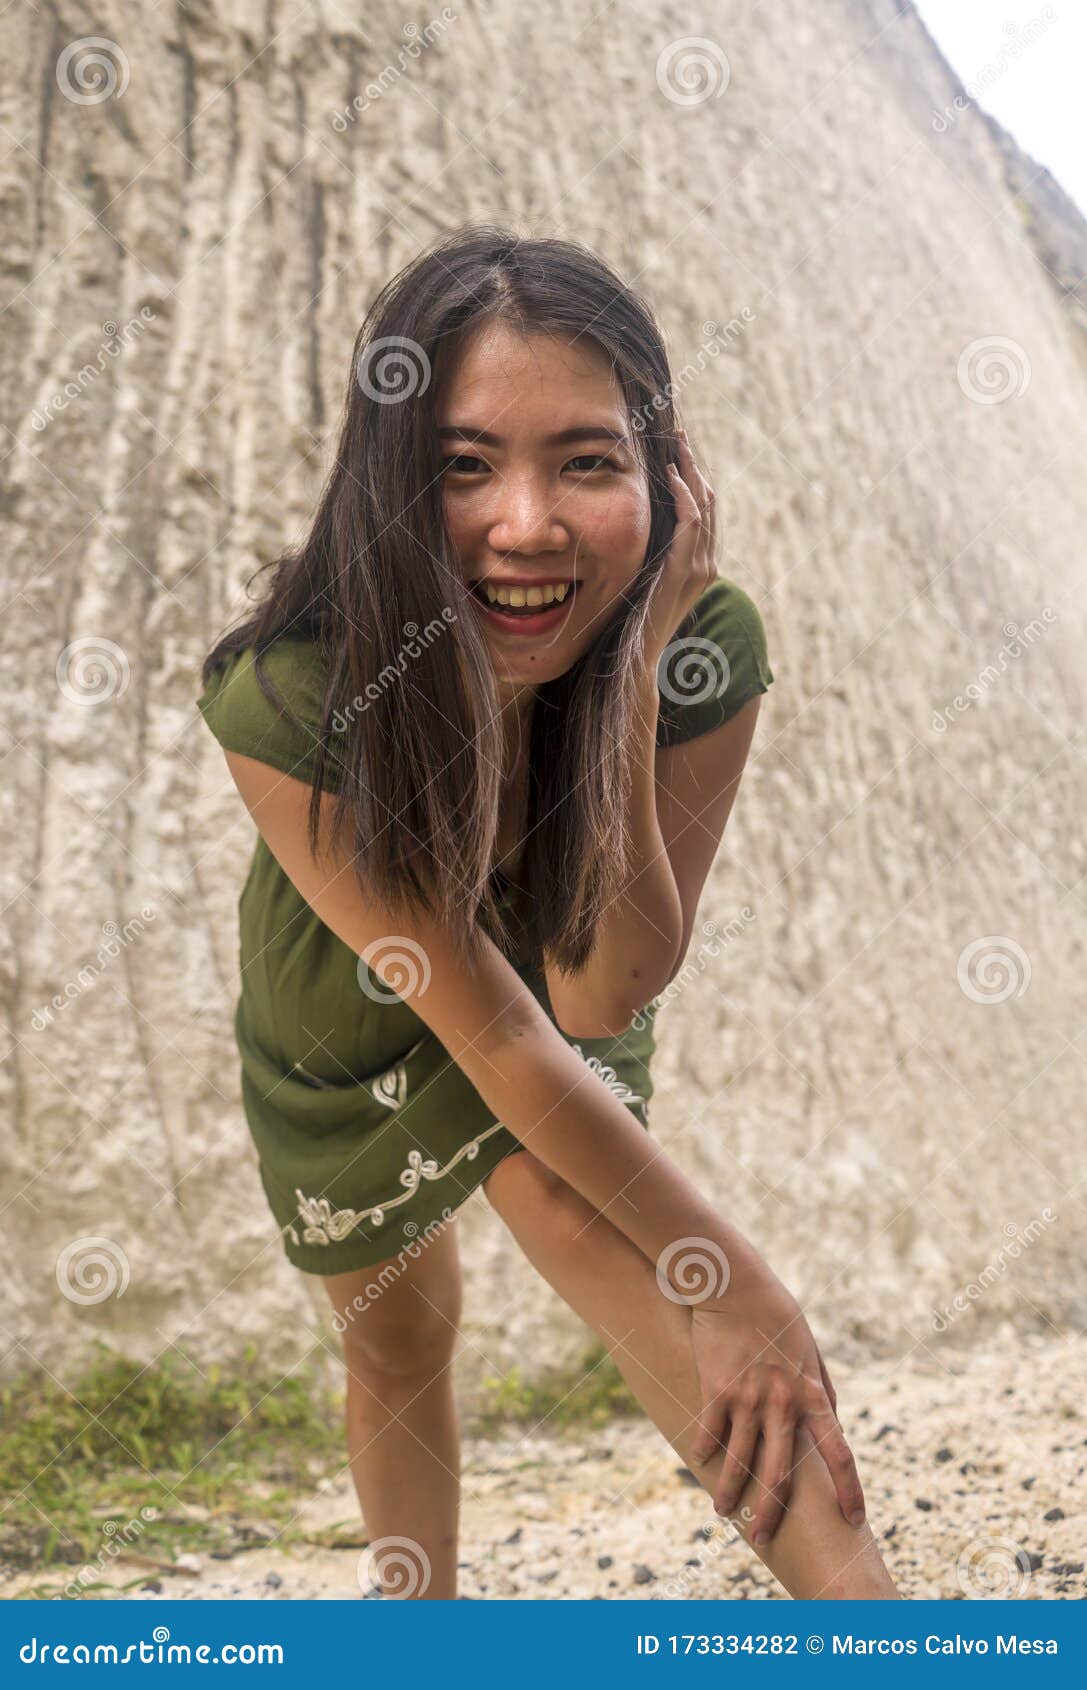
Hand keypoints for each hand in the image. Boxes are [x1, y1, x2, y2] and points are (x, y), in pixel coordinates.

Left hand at [641, 428, 720, 669]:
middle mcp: (707, 563)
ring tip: (677, 444)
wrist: (641, 656)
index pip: (703, 509)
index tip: (678, 451)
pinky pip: (692, 523)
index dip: (693, 477)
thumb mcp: (645, 579)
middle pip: (709, 501)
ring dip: (690, 472)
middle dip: (694, 465)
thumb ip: (650, 557)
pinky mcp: (687, 570)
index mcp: (700, 564)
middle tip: (679, 434)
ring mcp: (701, 567)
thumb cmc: (637, 622)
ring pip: (704, 506)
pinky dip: (684, 496)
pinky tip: (673, 476)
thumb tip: (633, 529)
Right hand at [686, 1266, 865, 1545]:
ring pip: (740, 1461)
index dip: (849, 1489)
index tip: (855, 1519)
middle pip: (781, 1473)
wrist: (735, 1284)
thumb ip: (822, 1386)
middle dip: (771, 1512)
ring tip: (722, 1512)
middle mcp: (783, 1403)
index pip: (840, 1452)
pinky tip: (701, 1464)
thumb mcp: (810, 1349)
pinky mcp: (717, 1390)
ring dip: (730, 1492)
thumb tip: (832, 1416)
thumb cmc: (776, 1313)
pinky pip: (710, 1433)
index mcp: (813, 1393)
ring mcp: (748, 1399)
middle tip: (764, 1538)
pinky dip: (705, 1451)